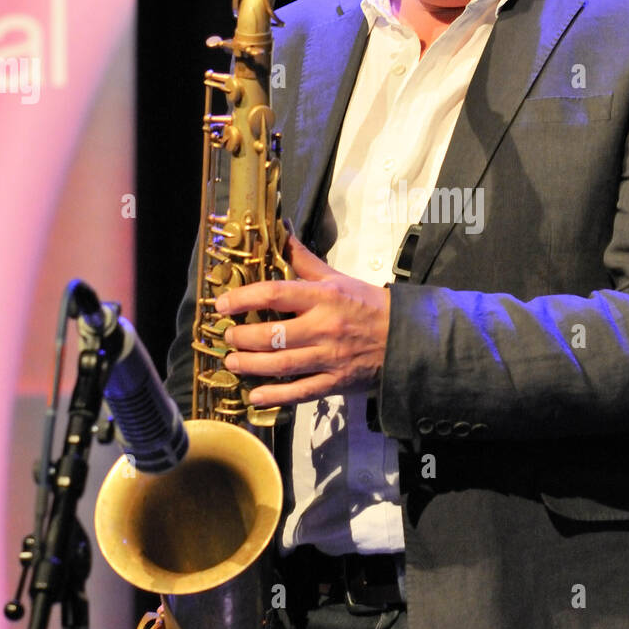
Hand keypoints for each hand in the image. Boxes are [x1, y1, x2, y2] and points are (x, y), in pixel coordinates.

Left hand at [215, 232, 390, 407]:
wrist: (406, 338)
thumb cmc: (369, 305)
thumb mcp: (338, 278)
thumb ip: (305, 260)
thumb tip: (281, 232)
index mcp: (324, 297)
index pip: (276, 294)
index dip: (243, 299)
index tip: (222, 304)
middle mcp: (324, 327)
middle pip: (272, 334)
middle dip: (242, 337)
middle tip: (228, 336)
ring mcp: (329, 357)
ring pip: (281, 364)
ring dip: (250, 365)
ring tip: (233, 362)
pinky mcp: (336, 382)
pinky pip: (301, 391)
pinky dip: (276, 396)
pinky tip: (255, 395)